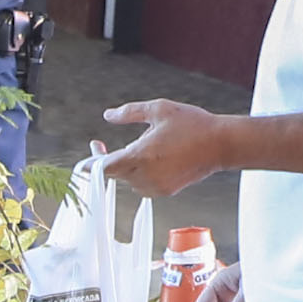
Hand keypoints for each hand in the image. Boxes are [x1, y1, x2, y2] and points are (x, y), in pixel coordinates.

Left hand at [98, 97, 235, 198]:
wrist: (222, 144)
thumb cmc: (192, 124)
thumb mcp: (159, 109)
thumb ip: (129, 113)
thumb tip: (108, 115)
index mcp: (140, 156)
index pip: (104, 167)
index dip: (90, 166)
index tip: (80, 163)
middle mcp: (145, 176)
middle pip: (114, 174)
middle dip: (105, 161)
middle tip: (98, 145)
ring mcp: (156, 187)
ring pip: (128, 181)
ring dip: (125, 168)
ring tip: (133, 148)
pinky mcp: (165, 191)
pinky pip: (142, 185)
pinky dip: (139, 174)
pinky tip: (149, 158)